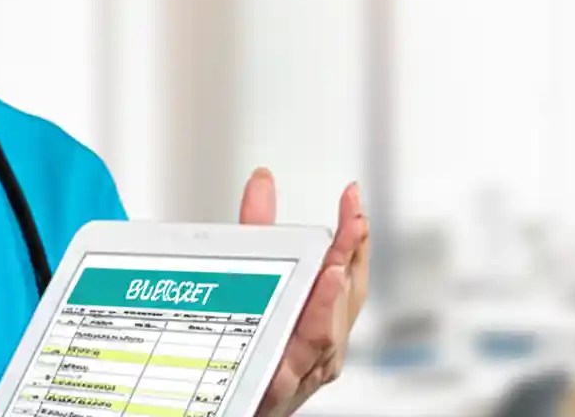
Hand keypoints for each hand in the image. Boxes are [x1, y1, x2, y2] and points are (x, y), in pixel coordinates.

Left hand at [239, 168, 370, 416]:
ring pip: (327, 334)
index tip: (352, 195)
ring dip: (332, 300)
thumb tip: (262, 179)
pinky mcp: (276, 390)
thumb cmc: (246, 344)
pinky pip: (292, 367)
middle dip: (351, 258)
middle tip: (354, 221)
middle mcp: (320, 342)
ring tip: (335, 267)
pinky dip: (298, 347)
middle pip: (344, 298)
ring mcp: (302, 368)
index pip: (345, 267)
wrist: (219, 398)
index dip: (353, 233)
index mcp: (320, 313)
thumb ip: (257, 230)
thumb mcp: (249, 276)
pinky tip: (300, 324)